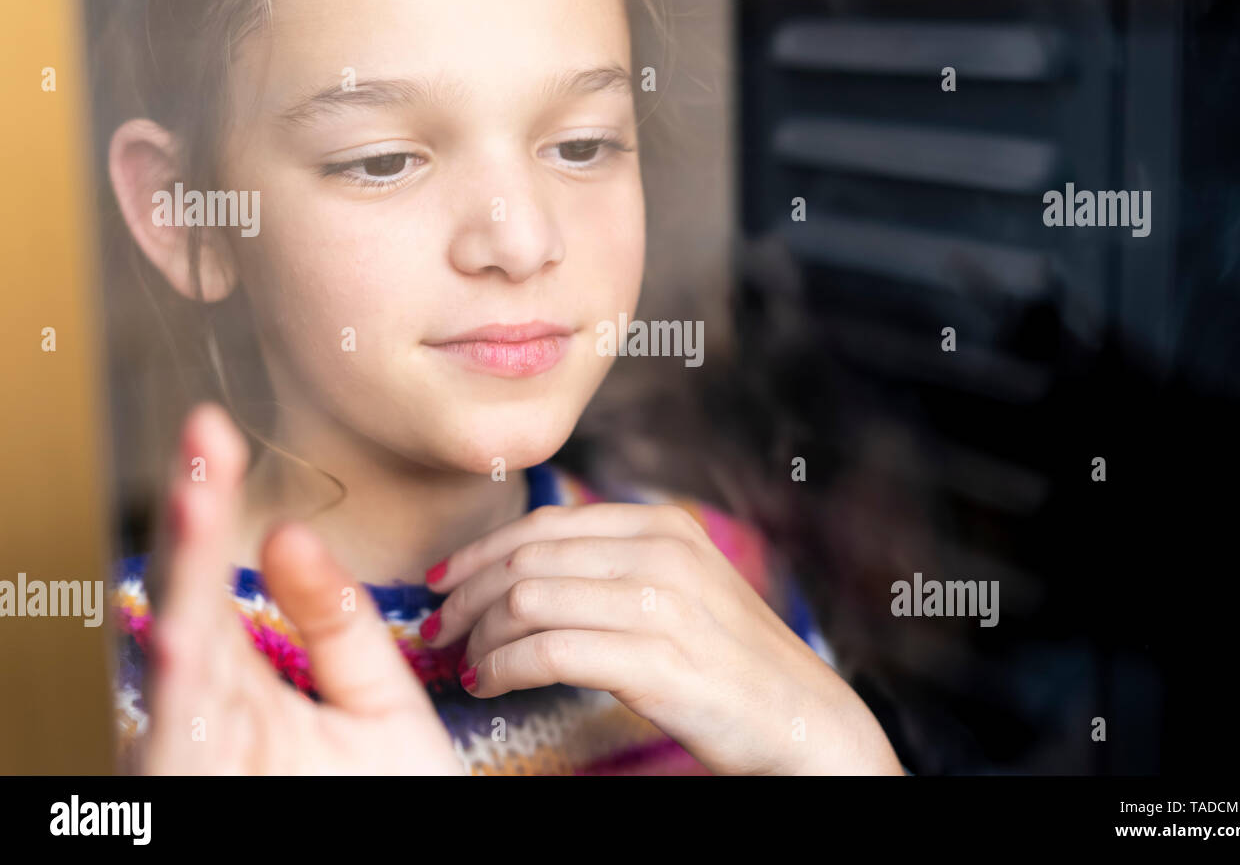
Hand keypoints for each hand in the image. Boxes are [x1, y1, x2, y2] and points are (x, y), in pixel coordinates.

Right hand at [140, 404, 464, 774]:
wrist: (409, 846)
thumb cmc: (389, 801)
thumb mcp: (374, 702)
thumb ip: (336, 622)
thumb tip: (292, 533)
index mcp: (247, 680)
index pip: (219, 578)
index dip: (213, 507)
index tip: (215, 432)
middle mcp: (210, 712)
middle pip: (188, 602)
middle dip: (192, 520)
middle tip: (201, 438)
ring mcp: (196, 755)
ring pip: (177, 663)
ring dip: (183, 582)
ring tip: (191, 502)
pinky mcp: (193, 787)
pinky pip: (180, 740)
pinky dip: (179, 692)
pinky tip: (184, 636)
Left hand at [424, 501, 903, 774]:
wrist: (799, 717)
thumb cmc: (727, 658)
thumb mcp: (681, 584)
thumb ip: (618, 562)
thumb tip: (528, 568)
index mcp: (661, 526)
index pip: (544, 524)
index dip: (479, 552)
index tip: (442, 582)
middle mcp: (660, 554)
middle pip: (526, 560)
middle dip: (466, 596)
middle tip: (438, 630)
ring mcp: (660, 605)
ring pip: (527, 602)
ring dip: (479, 637)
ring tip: (465, 664)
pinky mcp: (655, 661)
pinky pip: (548, 652)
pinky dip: (503, 667)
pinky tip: (490, 683)